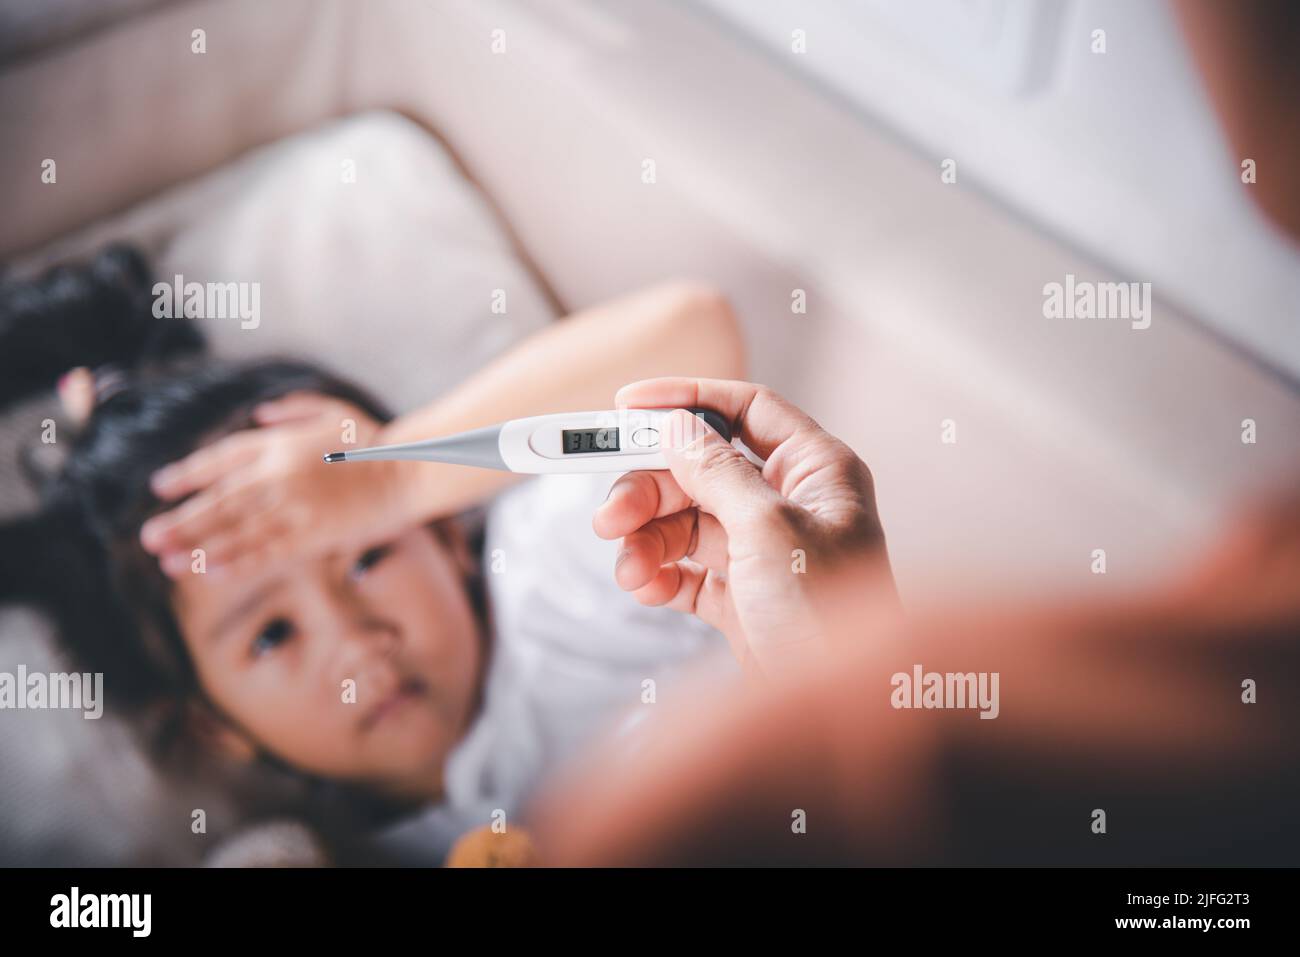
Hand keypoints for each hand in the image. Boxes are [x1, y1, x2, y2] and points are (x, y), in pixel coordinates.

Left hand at [139, 392, 410, 577]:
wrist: (408, 471)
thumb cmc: (373, 440)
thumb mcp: (332, 409)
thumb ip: (292, 410)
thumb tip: (259, 414)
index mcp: (279, 443)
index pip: (221, 459)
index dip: (188, 473)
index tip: (160, 487)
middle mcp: (279, 475)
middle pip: (219, 501)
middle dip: (182, 520)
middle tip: (148, 536)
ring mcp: (295, 508)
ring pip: (236, 531)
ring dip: (199, 547)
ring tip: (167, 561)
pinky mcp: (313, 534)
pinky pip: (268, 551)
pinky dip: (238, 562)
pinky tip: (212, 571)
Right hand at [592, 377, 894, 673]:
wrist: (840, 720)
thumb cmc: (831, 616)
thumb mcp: (769, 529)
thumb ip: (717, 471)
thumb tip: (676, 426)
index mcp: (816, 470)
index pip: (745, 409)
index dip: (686, 400)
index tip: (626, 405)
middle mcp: (790, 503)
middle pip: (701, 469)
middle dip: (650, 490)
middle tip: (610, 516)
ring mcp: (764, 551)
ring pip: (686, 521)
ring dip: (648, 539)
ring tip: (629, 568)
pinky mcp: (742, 597)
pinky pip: (687, 569)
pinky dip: (660, 574)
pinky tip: (644, 587)